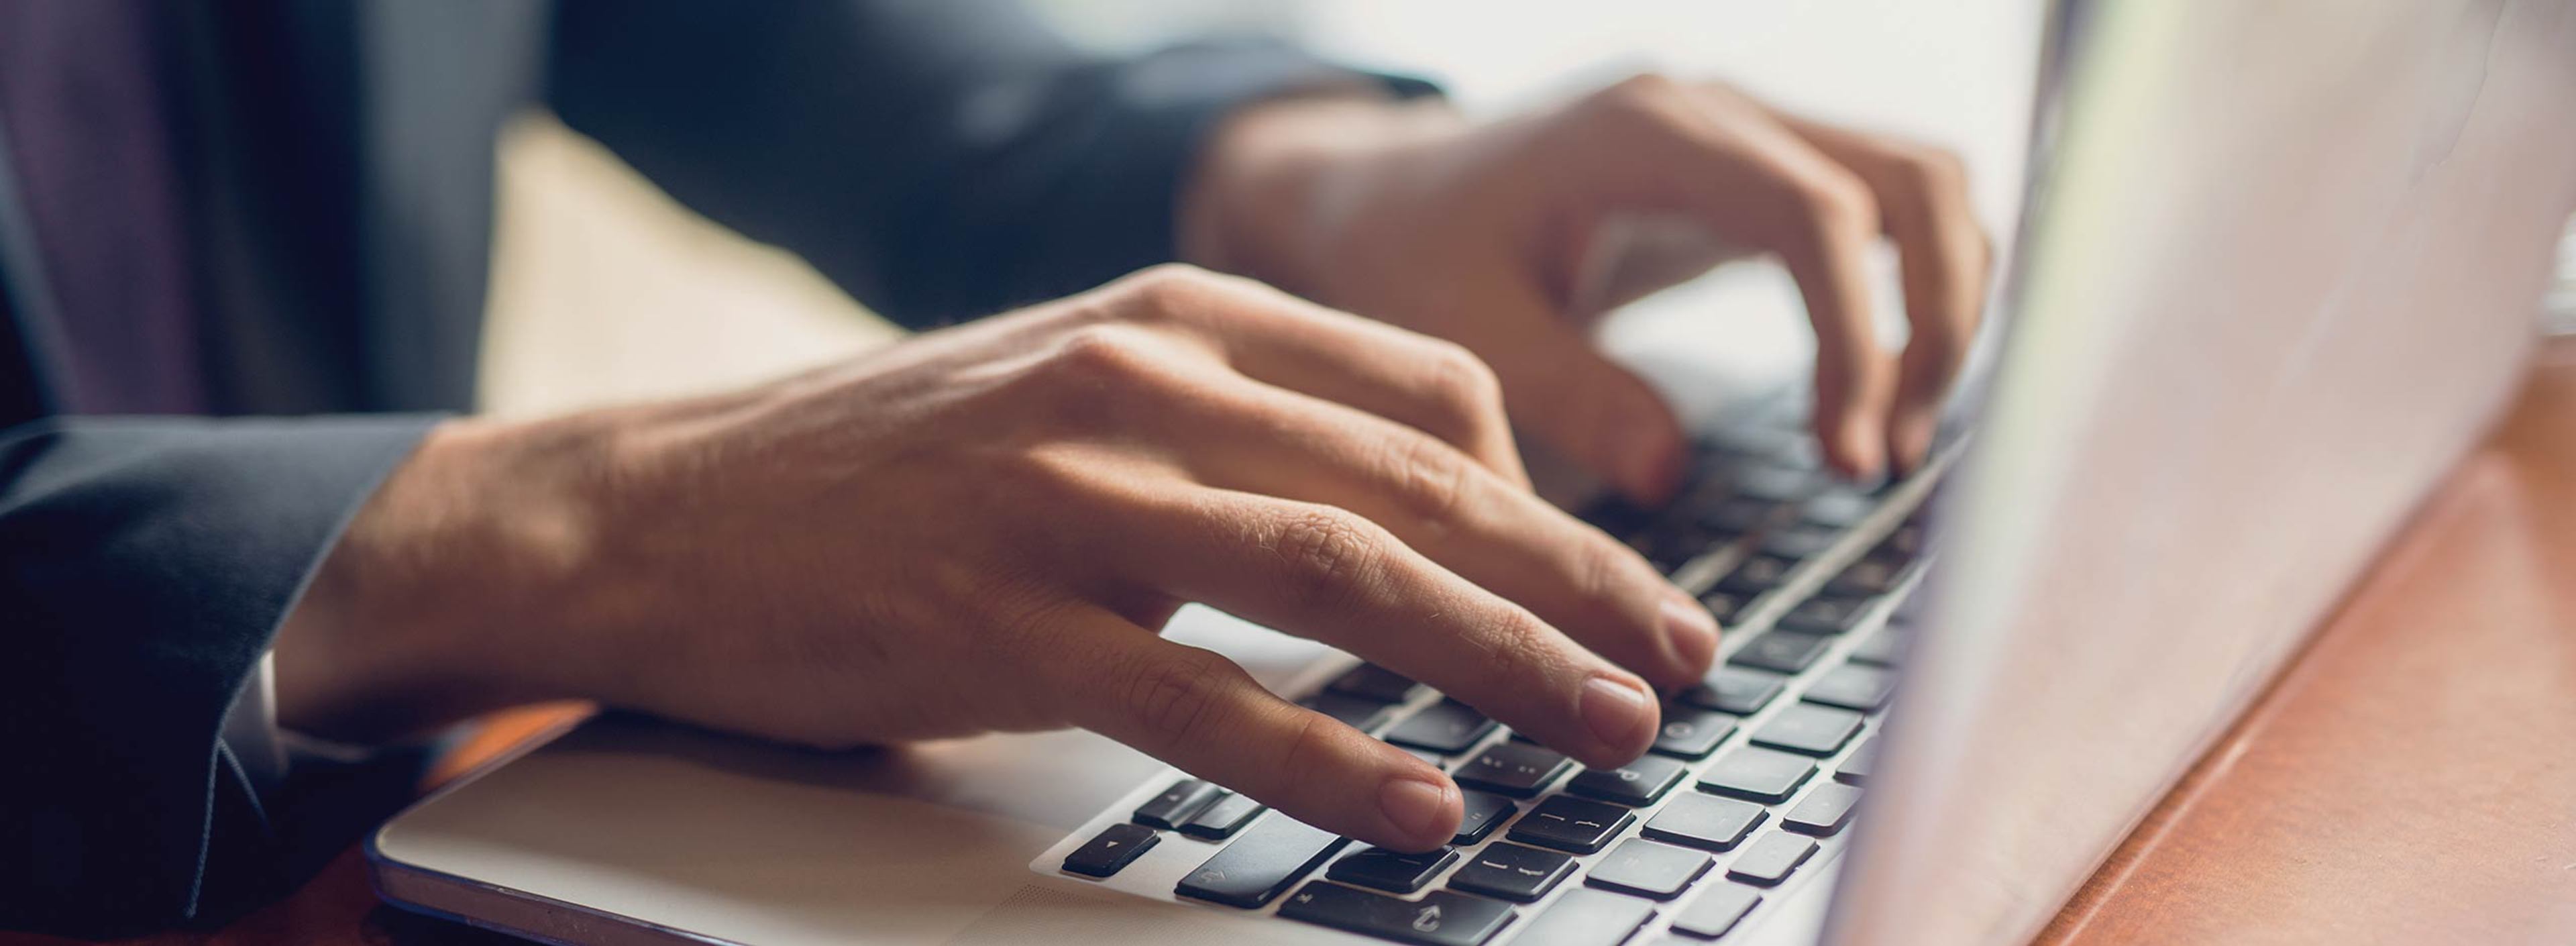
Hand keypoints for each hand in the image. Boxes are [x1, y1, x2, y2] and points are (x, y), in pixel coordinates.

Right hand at [272, 266, 1718, 851]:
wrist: (662, 509)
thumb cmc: (885, 468)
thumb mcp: (1074, 392)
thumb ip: (1229, 428)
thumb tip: (1398, 511)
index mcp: (1174, 317)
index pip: (1425, 390)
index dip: (1551, 496)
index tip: (1623, 582)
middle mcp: (1137, 381)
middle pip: (1416, 485)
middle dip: (1574, 582)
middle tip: (1686, 662)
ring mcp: (1066, 495)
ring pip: (1337, 576)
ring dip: (1496, 659)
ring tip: (1607, 728)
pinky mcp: (1000, 618)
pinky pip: (1198, 696)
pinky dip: (1325, 759)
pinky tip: (1418, 808)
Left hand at [1186, 74, 1993, 497]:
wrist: (1384, 193)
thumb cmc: (1412, 252)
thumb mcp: (1460, 327)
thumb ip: (1563, 391)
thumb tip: (1667, 476)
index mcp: (1645, 132)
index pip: (1813, 212)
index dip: (1856, 335)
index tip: (1844, 455)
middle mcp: (1719, 111)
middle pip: (1910, 179)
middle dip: (1934, 322)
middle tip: (1884, 458)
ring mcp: (1751, 131)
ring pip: (1923, 184)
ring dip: (1944, 307)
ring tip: (1888, 441)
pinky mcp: (1763, 173)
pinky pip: (1889, 209)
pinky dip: (1916, 293)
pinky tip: (1878, 395)